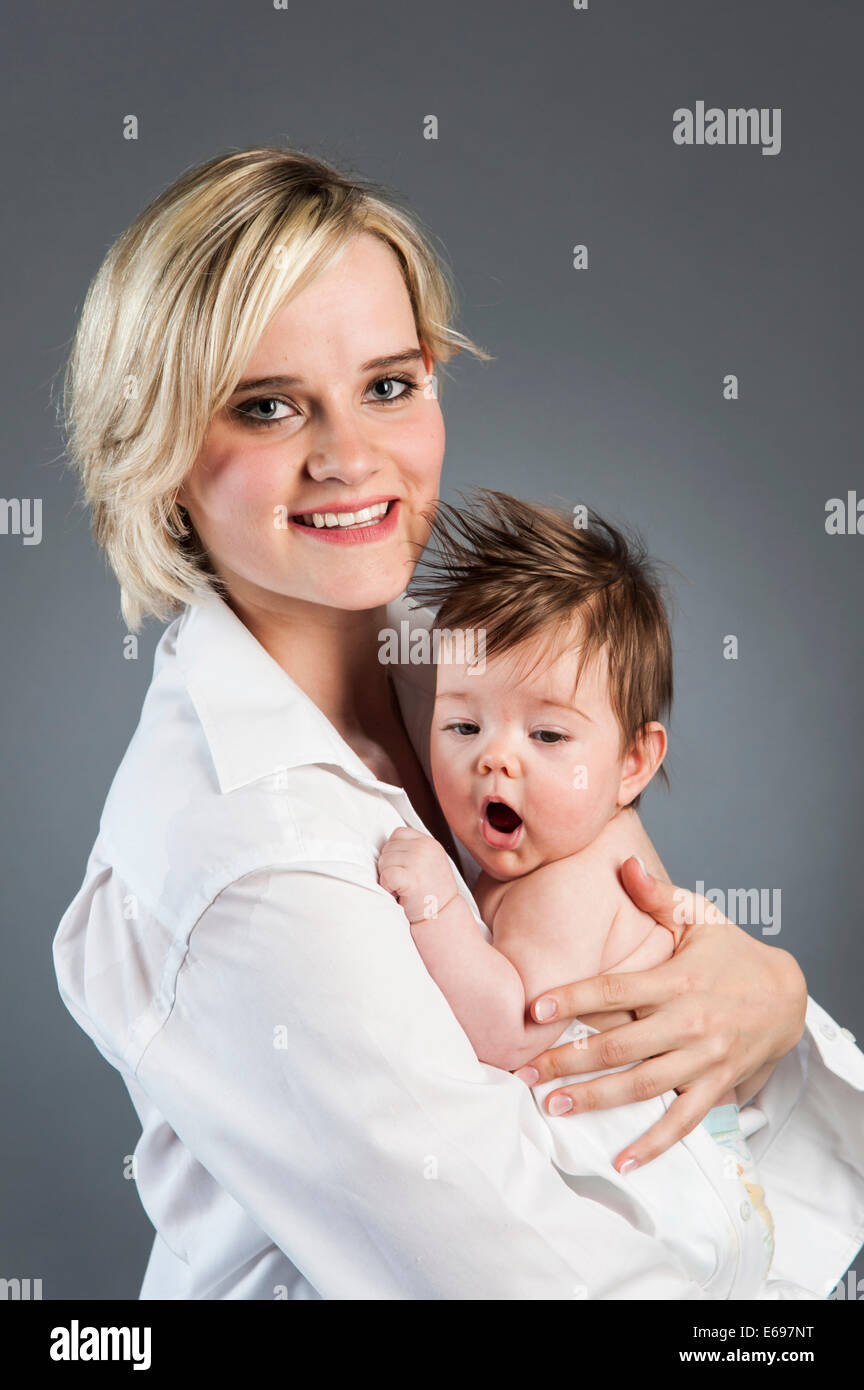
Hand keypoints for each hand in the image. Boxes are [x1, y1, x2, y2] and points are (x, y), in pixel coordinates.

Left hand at [377, 826, 459, 924]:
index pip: (398, 834)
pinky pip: (386, 874)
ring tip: (403, 888)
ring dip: (387, 877)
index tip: (403, 868)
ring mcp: (418, 861)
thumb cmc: (431, 894)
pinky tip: (397, 894)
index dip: (394, 851)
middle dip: (390, 865)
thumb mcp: (429, 863)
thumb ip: (414, 850)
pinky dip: (386, 886)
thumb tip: (388, 846)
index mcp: (429, 843)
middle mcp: (425, 848)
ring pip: (384, 861)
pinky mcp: (410, 877)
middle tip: (404, 882)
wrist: (442, 917)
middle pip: (388, 847)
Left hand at [515, 857, 807, 1172]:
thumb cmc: (734, 955)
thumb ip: (657, 895)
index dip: (574, 998)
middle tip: (526, 1073)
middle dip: (569, 1060)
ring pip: (643, 1085)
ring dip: (597, 1100)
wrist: (790, 997)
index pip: (616, 990)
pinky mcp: (716, 1086)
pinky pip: (682, 1121)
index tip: (535, 1009)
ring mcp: (703, 1059)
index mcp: (678, 980)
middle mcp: (689, 1023)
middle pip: (620, 1046)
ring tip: (554, 1107)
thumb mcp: (700, 916)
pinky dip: (653, 1144)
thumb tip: (623, 863)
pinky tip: (622, 1160)